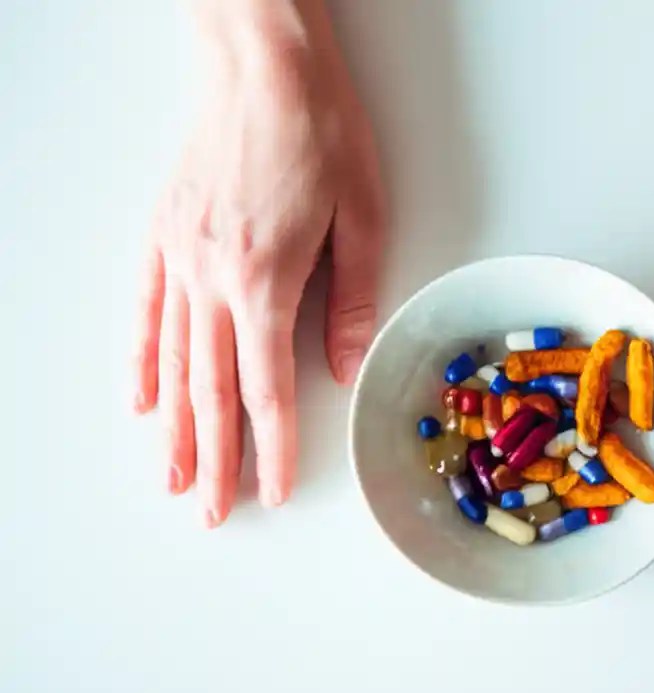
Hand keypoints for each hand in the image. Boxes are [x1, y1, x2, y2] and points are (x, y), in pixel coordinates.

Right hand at [132, 2, 384, 526]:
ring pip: (174, 360)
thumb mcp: (361, 218)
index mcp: (265, 280)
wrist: (263, 66)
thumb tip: (343, 368)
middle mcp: (213, 278)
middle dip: (216, 458)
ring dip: (174, 425)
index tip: (272, 491)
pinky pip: (145, 310)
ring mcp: (180, 257)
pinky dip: (142, 358)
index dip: (271, 448)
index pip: (267, 387)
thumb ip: (351, 300)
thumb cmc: (319, 132)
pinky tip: (140, 398)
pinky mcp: (164, 234)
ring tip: (174, 477)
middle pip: (212, 388)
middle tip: (214, 512)